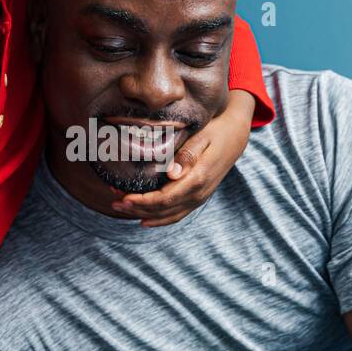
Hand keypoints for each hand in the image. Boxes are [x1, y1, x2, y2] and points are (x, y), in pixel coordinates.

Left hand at [114, 89, 254, 227]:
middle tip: (114, 201)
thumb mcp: (202, 136)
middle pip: (163, 210)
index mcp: (197, 178)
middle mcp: (199, 193)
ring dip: (144, 214)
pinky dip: (160, 220)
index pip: (165, 198)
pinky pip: (177, 214)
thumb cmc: (216, 131)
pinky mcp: (198, 197)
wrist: (236, 135)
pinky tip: (144, 220)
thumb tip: (173, 174)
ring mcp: (200, 197)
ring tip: (121, 207)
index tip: (124, 197)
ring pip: (169, 215)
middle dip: (137, 208)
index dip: (142, 201)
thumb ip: (188, 155)